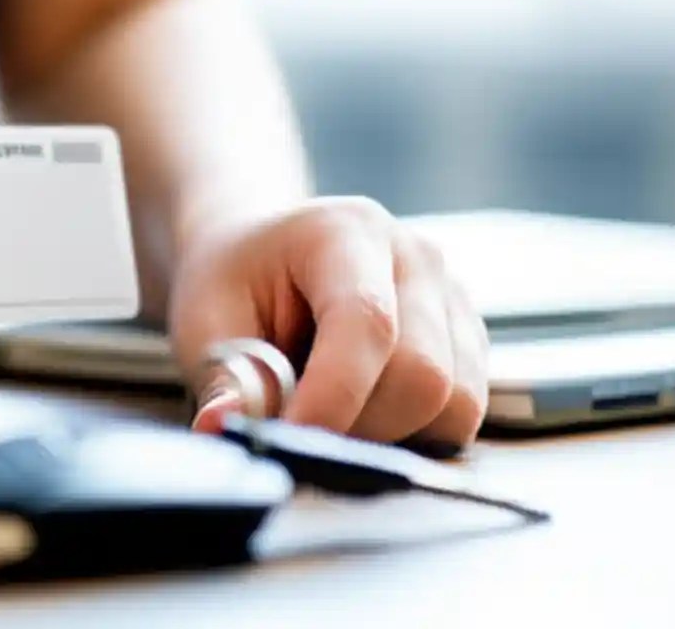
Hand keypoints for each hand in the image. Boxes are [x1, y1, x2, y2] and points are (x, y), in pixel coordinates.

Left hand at [169, 197, 488, 453]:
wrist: (266, 256)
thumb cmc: (236, 281)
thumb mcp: (206, 318)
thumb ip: (228, 375)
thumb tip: (226, 426)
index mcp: (345, 232)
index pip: (366, 322)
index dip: (333, 397)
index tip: (290, 443)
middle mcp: (415, 257)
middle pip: (423, 375)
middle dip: (359, 428)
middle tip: (300, 431)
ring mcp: (451, 297)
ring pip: (454, 404)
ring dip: (389, 437)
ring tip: (331, 417)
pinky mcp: (467, 339)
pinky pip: (463, 413)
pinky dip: (414, 435)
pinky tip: (363, 412)